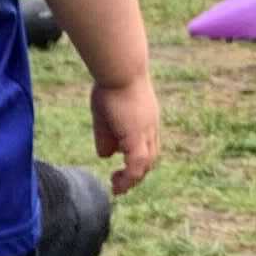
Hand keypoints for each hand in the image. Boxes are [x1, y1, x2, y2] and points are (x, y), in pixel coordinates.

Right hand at [91, 69, 160, 194]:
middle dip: (137, 173)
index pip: (147, 145)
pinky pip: (137, 165)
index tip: (121, 168)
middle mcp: (150, 126)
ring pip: (146, 163)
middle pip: (150, 157)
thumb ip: (106, 136)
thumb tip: (106, 155)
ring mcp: (146, 131)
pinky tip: (116, 184)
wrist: (120, 69)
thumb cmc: (110, 84)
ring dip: (132, 179)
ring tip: (116, 187)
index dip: (137, 159)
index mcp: (146, 119)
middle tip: (120, 183)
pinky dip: (129, 178)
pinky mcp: (137, 136)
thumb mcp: (104, 115)